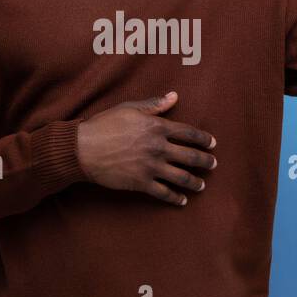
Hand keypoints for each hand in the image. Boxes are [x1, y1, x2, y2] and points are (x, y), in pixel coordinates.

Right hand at [75, 91, 216, 205]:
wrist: (83, 149)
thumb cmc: (104, 125)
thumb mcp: (129, 109)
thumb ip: (154, 104)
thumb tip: (174, 96)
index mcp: (156, 127)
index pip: (188, 133)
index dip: (203, 139)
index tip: (212, 144)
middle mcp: (158, 147)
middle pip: (190, 156)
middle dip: (205, 162)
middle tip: (213, 165)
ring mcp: (151, 167)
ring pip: (181, 177)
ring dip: (195, 182)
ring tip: (201, 185)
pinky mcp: (141, 183)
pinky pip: (164, 193)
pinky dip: (175, 198)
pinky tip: (182, 200)